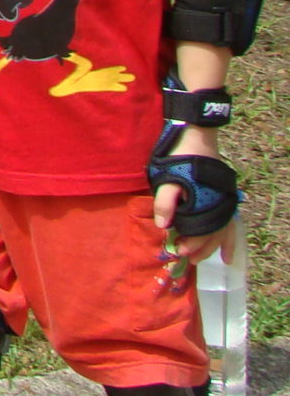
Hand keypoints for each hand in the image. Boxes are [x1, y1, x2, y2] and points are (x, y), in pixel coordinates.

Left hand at [154, 127, 233, 264]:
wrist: (195, 135)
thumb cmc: (178, 157)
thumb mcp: (167, 179)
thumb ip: (165, 203)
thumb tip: (164, 227)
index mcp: (205, 203)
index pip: (200, 232)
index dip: (190, 243)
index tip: (178, 250)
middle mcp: (219, 206)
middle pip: (212, 235)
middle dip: (200, 248)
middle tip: (188, 259)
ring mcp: (223, 202)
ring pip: (222, 233)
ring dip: (213, 247)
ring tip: (202, 259)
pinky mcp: (223, 198)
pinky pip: (230, 224)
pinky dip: (228, 240)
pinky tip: (227, 253)